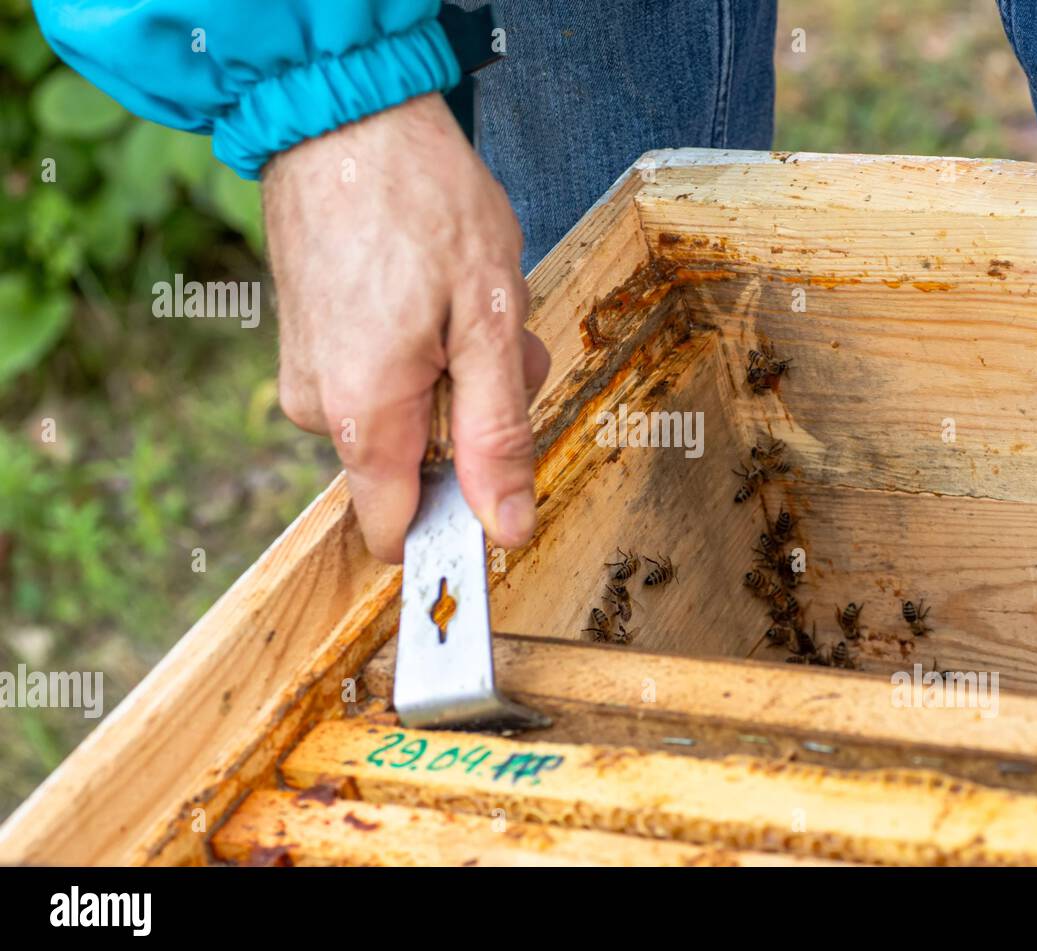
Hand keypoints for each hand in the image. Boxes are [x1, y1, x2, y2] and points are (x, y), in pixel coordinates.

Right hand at [264, 93, 549, 562]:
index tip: (500, 481)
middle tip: (501, 341)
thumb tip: (506, 528)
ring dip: (456, 373)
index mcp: (365, 417)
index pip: (398, 530)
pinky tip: (436, 290)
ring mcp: (309, 372)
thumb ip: (497, 436)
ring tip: (469, 298)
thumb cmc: (421, 203)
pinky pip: (381, 377)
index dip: (455, 522)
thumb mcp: (488, 324)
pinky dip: (423, 348)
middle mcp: (322, 409)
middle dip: (475, 416)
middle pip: (419, 464)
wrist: (342, 114)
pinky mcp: (311, 341)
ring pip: (407, 414)